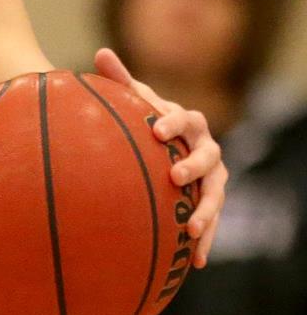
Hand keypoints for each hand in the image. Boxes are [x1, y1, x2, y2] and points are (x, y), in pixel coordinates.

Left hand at [95, 48, 228, 266]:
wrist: (161, 148)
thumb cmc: (145, 124)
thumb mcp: (134, 103)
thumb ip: (120, 81)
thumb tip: (100, 52)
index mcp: (188, 123)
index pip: (185, 119)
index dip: (173, 123)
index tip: (157, 129)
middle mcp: (207, 149)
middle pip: (208, 157)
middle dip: (194, 166)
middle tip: (175, 175)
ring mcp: (212, 178)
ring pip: (215, 194)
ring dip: (206, 211)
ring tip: (191, 228)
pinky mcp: (208, 203)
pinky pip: (210, 222)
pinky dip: (206, 239)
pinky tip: (197, 261)